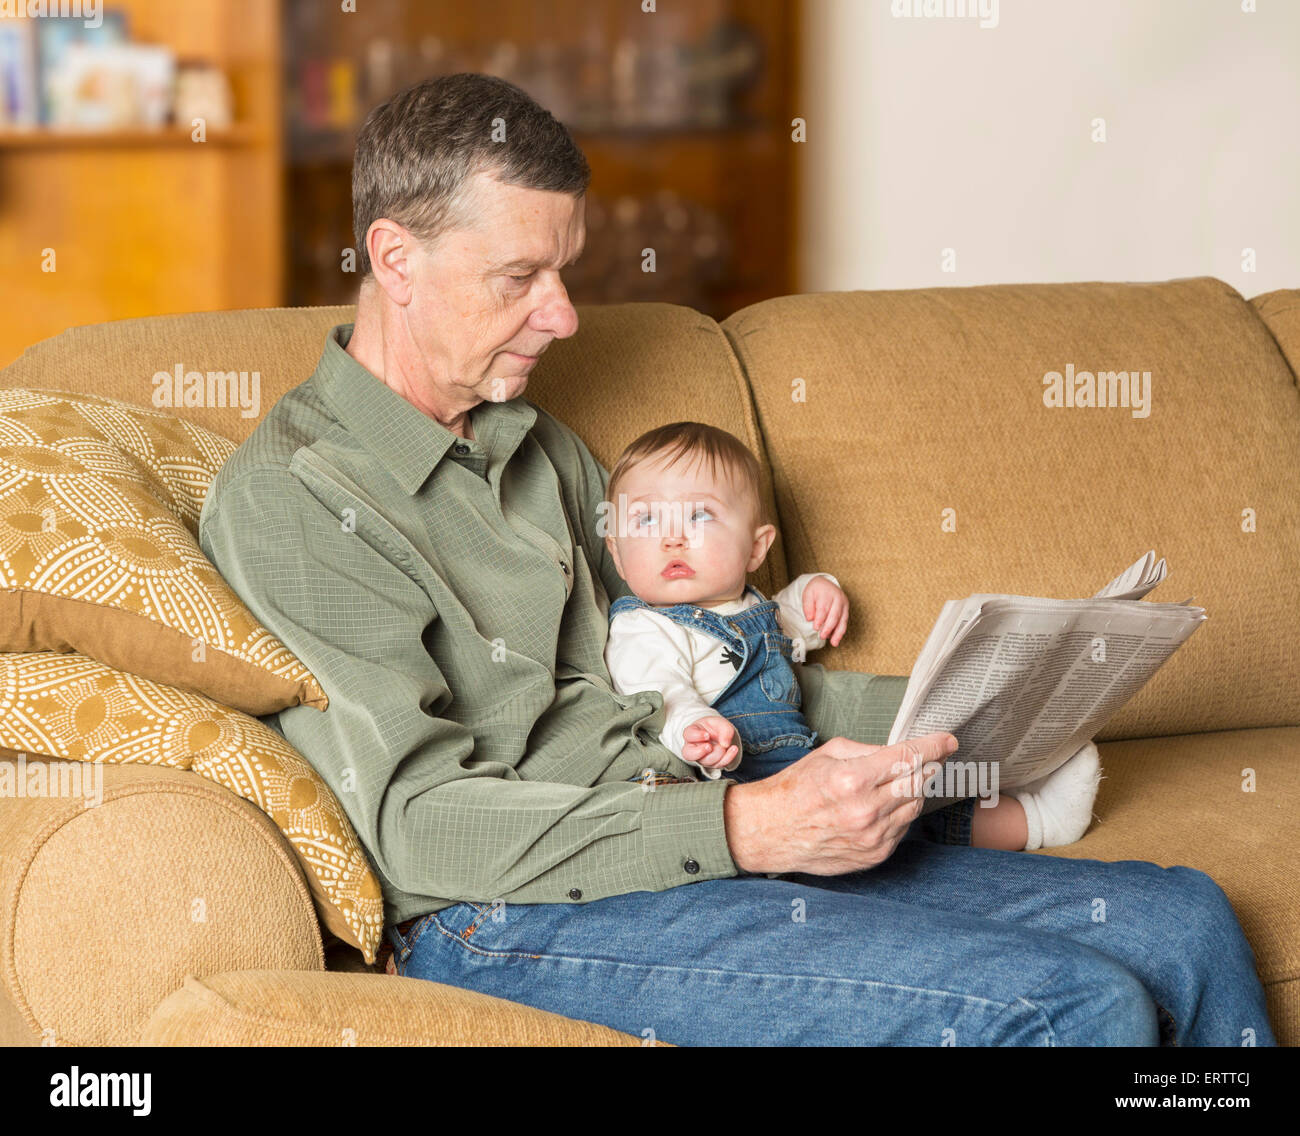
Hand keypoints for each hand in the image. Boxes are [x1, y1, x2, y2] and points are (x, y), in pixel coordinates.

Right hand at [682, 715, 739, 769]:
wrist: (719, 734)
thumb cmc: (715, 727)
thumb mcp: (720, 723)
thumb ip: (724, 730)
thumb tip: (725, 744)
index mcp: (692, 732)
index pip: (688, 735)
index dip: (697, 736)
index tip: (707, 735)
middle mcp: (693, 747)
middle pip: (689, 754)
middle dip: (700, 752)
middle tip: (709, 746)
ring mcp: (701, 757)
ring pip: (704, 761)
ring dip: (717, 755)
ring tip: (724, 746)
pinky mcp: (711, 763)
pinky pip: (717, 765)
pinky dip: (727, 758)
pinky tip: (733, 749)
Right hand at [722, 731, 958, 873]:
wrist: (771, 831)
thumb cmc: (796, 788)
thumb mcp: (827, 753)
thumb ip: (868, 750)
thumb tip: (900, 752)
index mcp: (853, 779)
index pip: (908, 758)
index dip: (934, 746)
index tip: (948, 740)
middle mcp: (866, 810)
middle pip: (919, 782)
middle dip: (930, 766)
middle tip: (933, 757)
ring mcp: (872, 837)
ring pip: (915, 806)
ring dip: (915, 789)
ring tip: (903, 780)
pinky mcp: (874, 855)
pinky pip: (903, 829)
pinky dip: (901, 813)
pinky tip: (886, 804)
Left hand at [803, 575, 848, 645]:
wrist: (825, 584)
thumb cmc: (815, 591)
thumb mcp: (807, 595)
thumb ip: (807, 606)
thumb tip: (810, 618)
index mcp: (826, 592)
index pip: (823, 607)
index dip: (820, 619)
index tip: (815, 628)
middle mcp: (838, 597)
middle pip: (834, 615)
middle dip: (829, 627)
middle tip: (822, 636)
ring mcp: (844, 603)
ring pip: (842, 620)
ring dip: (838, 632)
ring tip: (834, 643)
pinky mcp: (846, 609)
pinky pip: (845, 622)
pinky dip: (841, 631)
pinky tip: (836, 639)